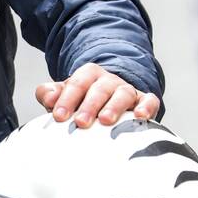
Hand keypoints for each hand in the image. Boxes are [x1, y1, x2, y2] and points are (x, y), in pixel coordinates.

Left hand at [35, 63, 159, 127]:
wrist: (105, 100)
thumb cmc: (80, 101)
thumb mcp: (63, 95)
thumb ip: (49, 94)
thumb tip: (49, 97)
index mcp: (87, 75)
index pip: (77, 84)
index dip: (67, 99)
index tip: (58, 116)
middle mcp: (108, 80)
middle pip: (99, 89)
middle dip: (89, 105)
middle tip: (81, 122)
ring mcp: (127, 90)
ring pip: (123, 94)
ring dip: (114, 107)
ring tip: (106, 121)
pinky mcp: (143, 101)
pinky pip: (149, 100)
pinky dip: (146, 106)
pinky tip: (141, 117)